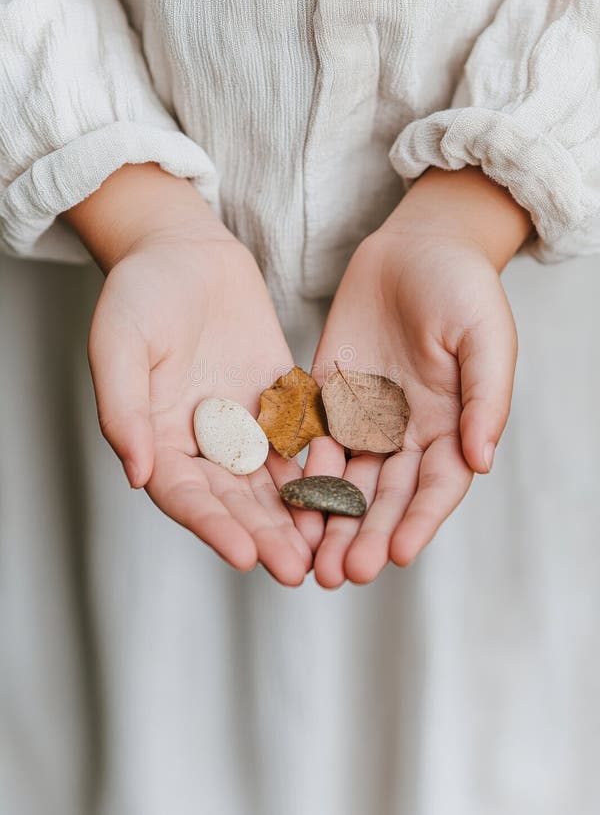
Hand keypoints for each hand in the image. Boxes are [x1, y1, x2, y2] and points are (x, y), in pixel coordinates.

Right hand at [65, 164, 317, 585]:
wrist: (184, 250)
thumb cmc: (139, 293)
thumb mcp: (118, 344)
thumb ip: (124, 409)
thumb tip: (137, 474)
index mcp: (158, 439)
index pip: (185, 496)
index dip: (212, 527)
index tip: (243, 555)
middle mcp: (202, 443)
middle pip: (235, 500)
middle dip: (265, 535)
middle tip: (297, 570)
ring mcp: (244, 424)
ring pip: (274, 480)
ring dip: (298, 515)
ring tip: (327, 548)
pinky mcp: (279, 400)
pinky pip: (302, 439)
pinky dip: (322, 467)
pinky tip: (349, 492)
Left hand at [307, 166, 533, 587]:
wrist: (416, 247)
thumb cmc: (462, 288)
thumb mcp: (486, 336)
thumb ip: (485, 398)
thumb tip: (482, 461)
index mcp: (454, 426)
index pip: (437, 487)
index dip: (420, 522)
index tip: (397, 555)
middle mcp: (409, 433)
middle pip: (387, 496)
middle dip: (366, 535)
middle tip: (342, 573)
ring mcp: (367, 418)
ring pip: (347, 481)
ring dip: (330, 521)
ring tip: (311, 561)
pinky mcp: (330, 399)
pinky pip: (315, 442)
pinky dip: (302, 475)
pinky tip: (286, 505)